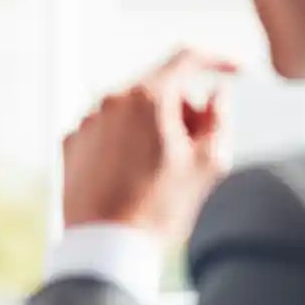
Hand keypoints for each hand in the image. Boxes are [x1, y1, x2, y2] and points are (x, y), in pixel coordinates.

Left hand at [62, 48, 237, 244]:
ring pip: (132, 111)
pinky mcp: (69, 144)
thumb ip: (219, 118)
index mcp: (146, 97)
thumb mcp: (208, 163)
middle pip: (160, 89)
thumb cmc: (160, 208)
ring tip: (158, 172)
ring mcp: (85, 121)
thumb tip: (215, 94)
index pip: (187, 58)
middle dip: (184, 110)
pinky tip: (130, 178)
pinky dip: (124, 143)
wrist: (105, 246)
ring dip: (153, 127)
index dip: (217, 60)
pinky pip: (107, 131)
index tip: (235, 72)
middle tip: (194, 149)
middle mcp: (110, 101)